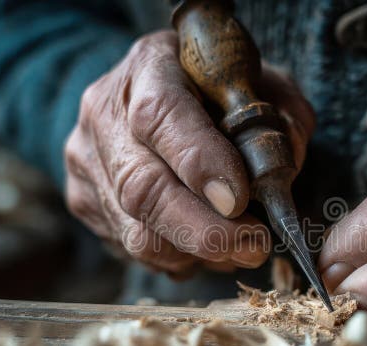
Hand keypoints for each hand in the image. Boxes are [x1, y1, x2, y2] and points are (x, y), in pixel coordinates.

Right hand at [65, 31, 314, 274]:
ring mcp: (87, 162)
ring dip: (197, 253)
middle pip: (142, 188)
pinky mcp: (84, 201)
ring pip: (137, 232)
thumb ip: (280, 114)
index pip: (161, 115)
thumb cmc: (212, 86)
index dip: (199, 162)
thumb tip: (281, 175)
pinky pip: (132, 249)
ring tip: (240, 249)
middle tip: (254, 246)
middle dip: (205, 231)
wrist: (145, 90)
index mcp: (148, 67)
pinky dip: (178, 257)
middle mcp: (104, 114)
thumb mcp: (256, 80)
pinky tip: (207, 245)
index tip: (238, 200)